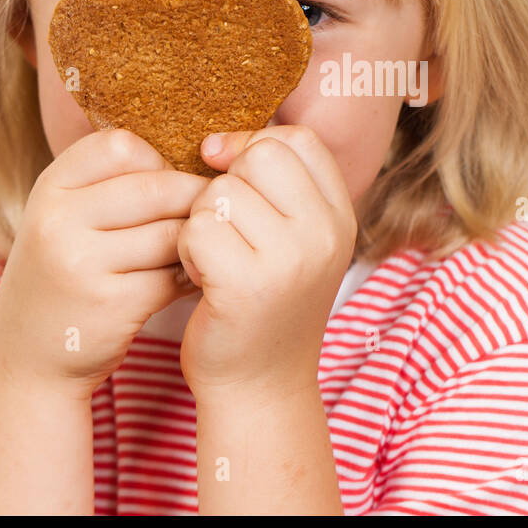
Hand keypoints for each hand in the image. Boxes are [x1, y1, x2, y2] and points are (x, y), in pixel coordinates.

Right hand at [0, 128, 209, 399]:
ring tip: (194, 250)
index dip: (156, 162)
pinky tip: (186, 280)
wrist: (27, 358)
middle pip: (158, 186)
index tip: (163, 187)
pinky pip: (175, 276)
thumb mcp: (63, 218)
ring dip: (194, 242)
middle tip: (201, 219)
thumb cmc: (63, 275)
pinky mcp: (111, 303)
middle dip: (190, 201)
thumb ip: (111, 183)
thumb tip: (195, 153)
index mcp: (50, 188)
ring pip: (173, 232)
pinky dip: (190, 277)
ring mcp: (82, 263)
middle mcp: (58, 220)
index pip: (122, 146)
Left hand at [176, 125, 357, 399]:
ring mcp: (291, 260)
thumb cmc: (264, 304)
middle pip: (260, 156)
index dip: (256, 146)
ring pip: (220, 192)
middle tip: (228, 232)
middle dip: (227, 185)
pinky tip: (201, 278)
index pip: (299, 141)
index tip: (235, 180)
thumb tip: (213, 143)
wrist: (259, 387)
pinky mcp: (247, 284)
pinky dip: (187, 250)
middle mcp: (325, 234)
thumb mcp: (290, 239)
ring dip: (202, 221)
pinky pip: (198, 228)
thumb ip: (270, 185)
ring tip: (216, 260)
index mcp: (341, 217)